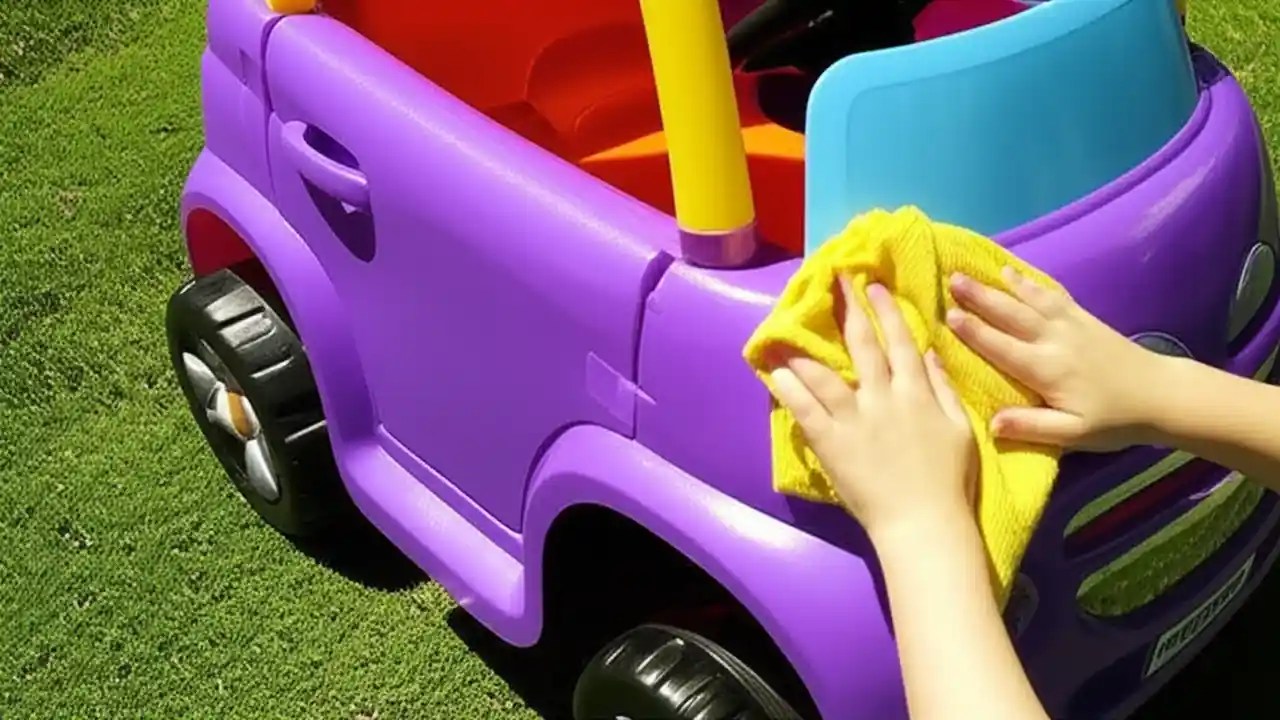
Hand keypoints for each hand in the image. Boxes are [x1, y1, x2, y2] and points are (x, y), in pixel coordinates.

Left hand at [769, 278, 978, 541]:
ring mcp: (855, 420)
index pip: (900, 342)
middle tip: (833, 281)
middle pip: (862, 346)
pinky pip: (805, 410)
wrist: (925, 524)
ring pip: (825, 375)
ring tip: (784, 329)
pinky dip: (789, 389)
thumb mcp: (960, 429)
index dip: (887, 311)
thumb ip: (944, 389)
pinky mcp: (832, 444)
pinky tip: (774, 372)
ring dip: (804, 349)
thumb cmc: (949, 481)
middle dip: (848, 309)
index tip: (873, 285)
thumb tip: (930, 354)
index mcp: (917, 394)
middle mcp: (884, 399)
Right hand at [947, 267, 1167, 451]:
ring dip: (996, 285)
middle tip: (950, 279)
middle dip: (979, 298)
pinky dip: (1028, 282)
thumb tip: (991, 423)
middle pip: (1010, 316)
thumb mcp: (1074, 434)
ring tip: (969, 270)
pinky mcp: (1083, 318)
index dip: (974, 332)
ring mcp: (1070, 325)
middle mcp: (1054, 342)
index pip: (1002, 348)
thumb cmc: (1115, 420)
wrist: (1162, 395)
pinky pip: (1051, 295)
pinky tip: (1011, 272)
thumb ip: (1032, 426)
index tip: (947, 315)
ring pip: (1027, 301)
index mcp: (1047, 371)